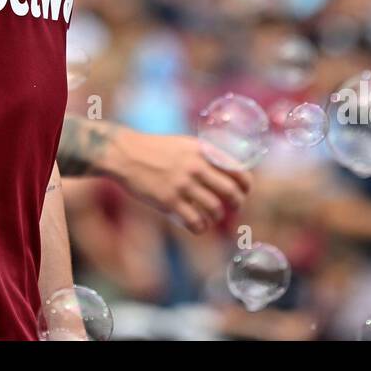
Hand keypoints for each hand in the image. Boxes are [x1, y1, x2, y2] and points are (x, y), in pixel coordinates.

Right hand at [104, 129, 252, 234]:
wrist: (124, 154)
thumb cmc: (155, 149)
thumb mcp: (184, 144)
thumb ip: (204, 155)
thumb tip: (226, 170)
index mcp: (202, 150)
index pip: (237, 170)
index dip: (246, 185)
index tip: (244, 191)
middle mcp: (196, 166)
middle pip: (230, 192)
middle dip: (237, 203)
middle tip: (234, 208)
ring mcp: (182, 185)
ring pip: (215, 209)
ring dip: (217, 217)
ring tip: (211, 216)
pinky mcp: (169, 201)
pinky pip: (195, 222)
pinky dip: (201, 227)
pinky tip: (197, 225)